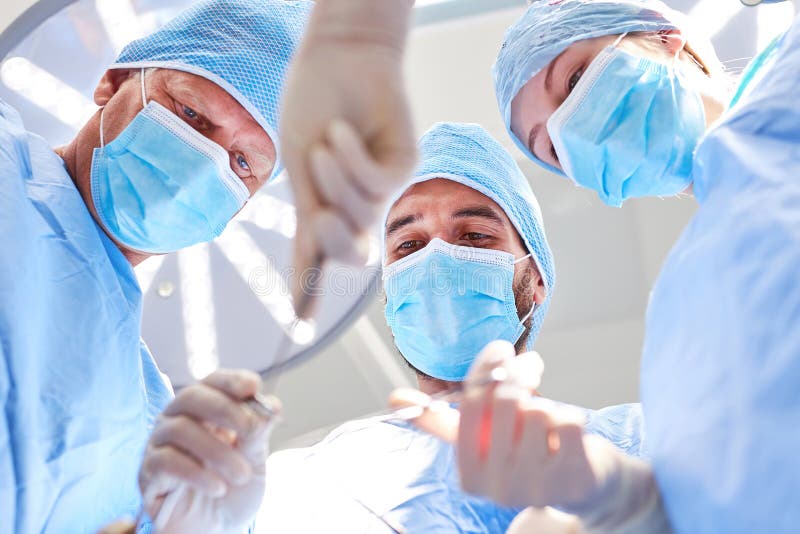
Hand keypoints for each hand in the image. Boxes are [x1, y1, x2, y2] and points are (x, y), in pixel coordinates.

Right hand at [139, 370, 278, 532]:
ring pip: (180, 429)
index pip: (213, 382)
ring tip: (241, 474)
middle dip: (224, 409)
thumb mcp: (254, 459)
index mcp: (206, 411)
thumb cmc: (233, 488)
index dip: (231, 380)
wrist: (217, 529)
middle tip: (250, 431)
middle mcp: (178, 420)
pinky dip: (196, 473)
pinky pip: (165, 461)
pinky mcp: (148, 473)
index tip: (253, 387)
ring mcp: (159, 444)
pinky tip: (217, 488)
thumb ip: (258, 432)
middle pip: (191, 397)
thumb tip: (271, 406)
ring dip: (217, 451)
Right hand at [279, 1, 416, 315]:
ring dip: (336, 179)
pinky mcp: (407, 164)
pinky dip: (353, 159)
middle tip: (316, 218)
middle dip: (335, 241)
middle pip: (355, 252)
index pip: (320, 256)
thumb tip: (313, 254)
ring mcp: (385, 186)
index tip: (298, 321)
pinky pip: (380, 182)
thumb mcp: (300, 166)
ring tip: (326, 143)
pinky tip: (345, 132)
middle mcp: (359, 203)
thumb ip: (310, 210)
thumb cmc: (314, 105)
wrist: (336, 56)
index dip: (308, 288)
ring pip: (363, 213)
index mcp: (328, 205)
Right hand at [390, 341, 622, 509]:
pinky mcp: (575, 481)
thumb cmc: (525, 453)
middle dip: (521, 374)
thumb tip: (395, 400)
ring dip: (546, 403)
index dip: (486, 368)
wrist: (583, 487)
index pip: (471, 404)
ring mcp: (538, 488)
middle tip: (531, 365)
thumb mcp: (480, 440)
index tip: (501, 348)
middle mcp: (499, 489)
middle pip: (506, 401)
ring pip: (538, 410)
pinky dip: (570, 416)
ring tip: (547, 413)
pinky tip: (567, 432)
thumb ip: (440, 421)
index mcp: (469, 476)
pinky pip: (568, 421)